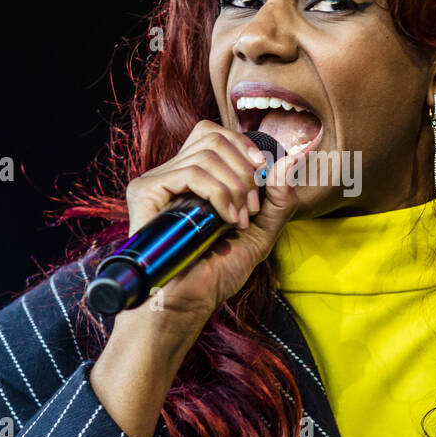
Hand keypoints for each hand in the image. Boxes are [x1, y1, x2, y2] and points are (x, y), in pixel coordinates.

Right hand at [121, 119, 305, 328]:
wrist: (190, 302)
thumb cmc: (217, 273)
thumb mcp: (261, 233)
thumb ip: (278, 199)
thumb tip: (290, 159)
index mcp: (194, 178)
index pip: (216, 134)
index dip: (244, 147)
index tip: (263, 175)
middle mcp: (173, 174)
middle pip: (214, 137)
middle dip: (245, 171)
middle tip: (252, 209)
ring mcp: (157, 181)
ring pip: (206, 153)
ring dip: (235, 187)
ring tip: (239, 221)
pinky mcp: (145, 192)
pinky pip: (191, 172)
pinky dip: (218, 193)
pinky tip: (225, 220)